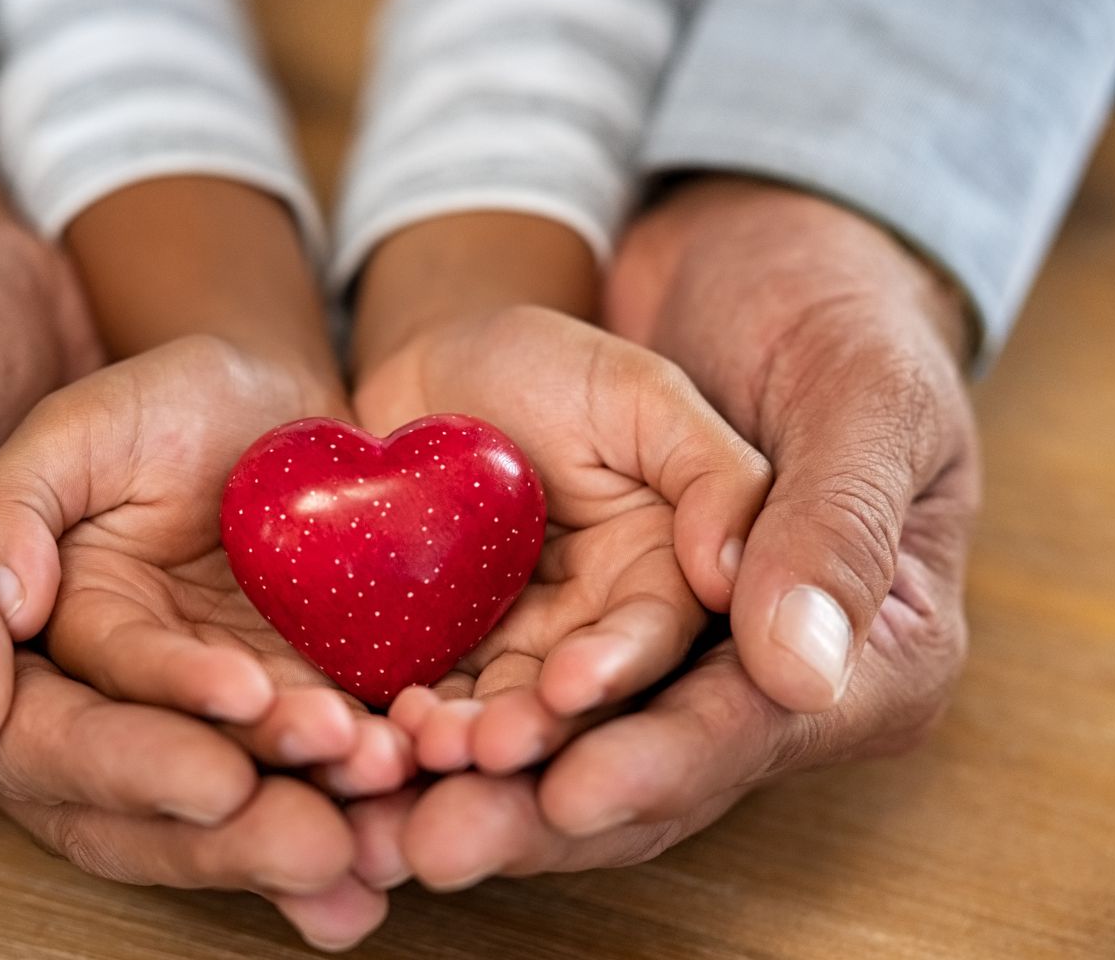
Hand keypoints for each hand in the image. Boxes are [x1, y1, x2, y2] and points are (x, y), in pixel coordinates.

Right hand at [0, 68, 378, 948]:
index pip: (24, 742)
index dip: (127, 765)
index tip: (225, 778)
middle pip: (120, 792)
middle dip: (232, 823)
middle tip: (338, 843)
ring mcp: (92, 670)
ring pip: (199, 766)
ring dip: (295, 800)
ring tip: (395, 820)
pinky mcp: (169, 635)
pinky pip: (253, 709)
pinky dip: (326, 747)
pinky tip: (407, 782)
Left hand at [353, 305, 770, 774]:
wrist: (430, 372)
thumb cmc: (547, 365)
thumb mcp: (640, 395)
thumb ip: (712, 474)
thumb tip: (735, 576)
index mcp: (663, 578)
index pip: (655, 638)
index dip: (617, 670)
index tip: (571, 688)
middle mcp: (597, 631)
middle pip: (574, 701)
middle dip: (534, 730)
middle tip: (487, 749)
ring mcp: (516, 651)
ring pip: (499, 712)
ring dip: (467, 742)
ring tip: (427, 746)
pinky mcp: (443, 657)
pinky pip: (429, 698)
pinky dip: (405, 722)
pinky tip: (379, 729)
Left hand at [365, 176, 978, 890]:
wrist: (723, 258)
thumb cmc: (824, 313)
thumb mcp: (853, 394)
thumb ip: (831, 522)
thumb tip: (799, 670)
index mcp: (868, 652)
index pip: (750, 728)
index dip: (654, 764)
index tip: (568, 791)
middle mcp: (753, 681)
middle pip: (641, 769)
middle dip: (534, 810)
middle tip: (438, 841)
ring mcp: (653, 658)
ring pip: (557, 749)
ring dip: (467, 785)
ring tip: (378, 805)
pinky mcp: (567, 625)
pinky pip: (495, 689)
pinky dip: (431, 721)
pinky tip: (358, 745)